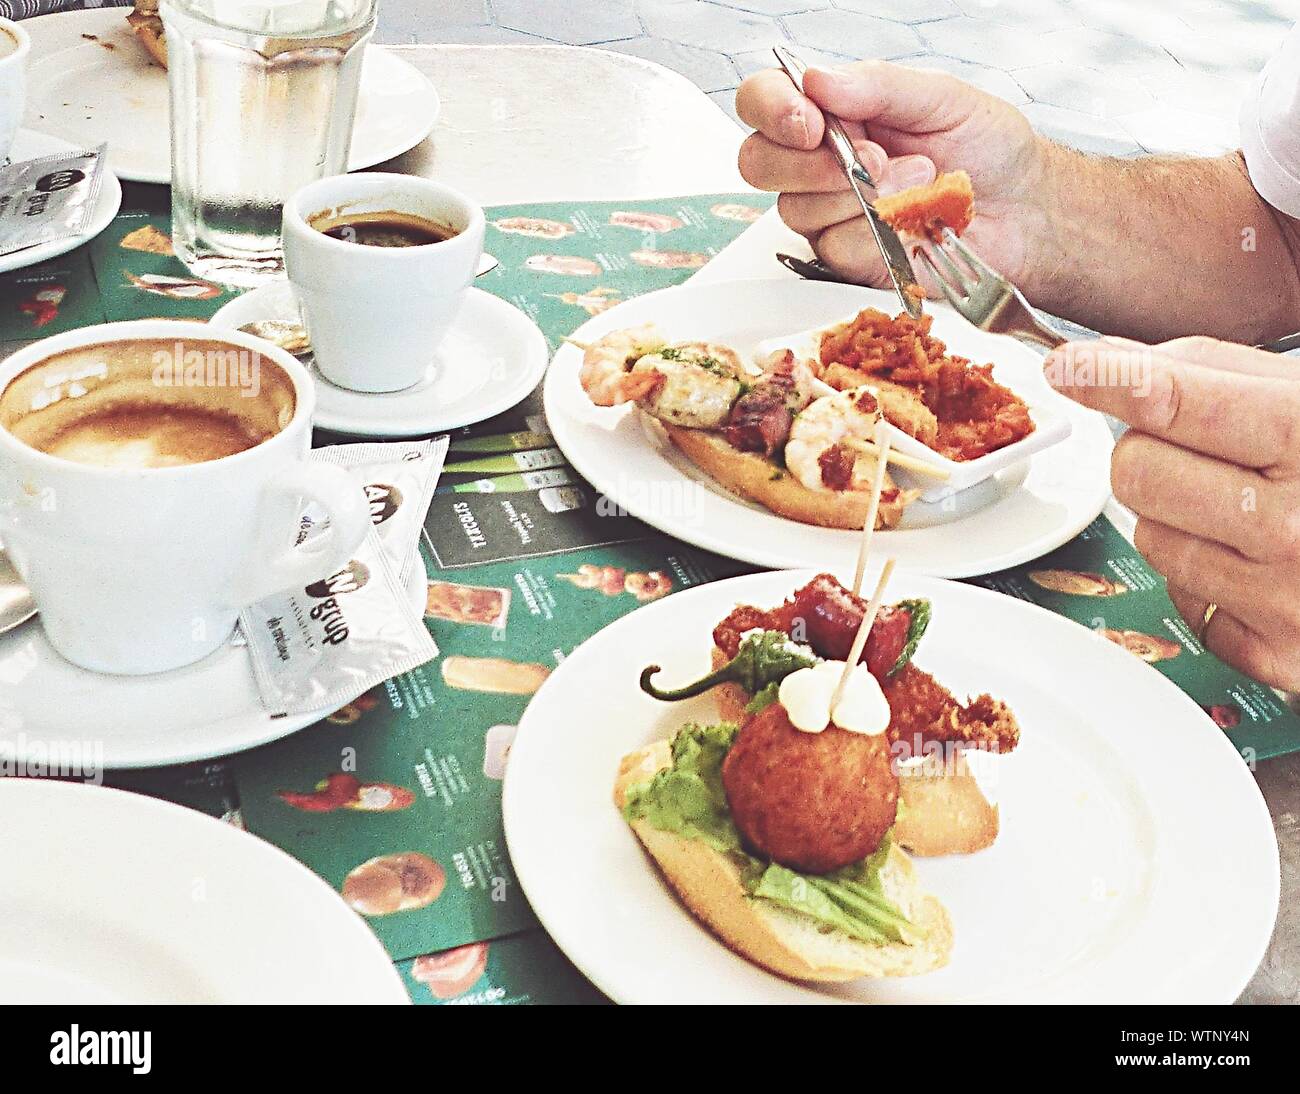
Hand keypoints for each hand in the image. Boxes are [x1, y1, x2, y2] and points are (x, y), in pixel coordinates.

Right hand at [735, 61, 1056, 295]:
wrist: (1027, 214)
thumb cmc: (990, 153)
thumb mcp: (943, 98)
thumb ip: (879, 85)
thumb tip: (818, 78)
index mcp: (836, 113)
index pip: (765, 102)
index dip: (772, 110)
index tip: (811, 120)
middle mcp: (821, 164)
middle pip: (759, 163)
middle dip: (812, 163)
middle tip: (872, 158)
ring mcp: (830, 216)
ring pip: (799, 210)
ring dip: (865, 197)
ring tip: (920, 184)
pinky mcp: (849, 260)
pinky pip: (838, 248)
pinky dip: (881, 235)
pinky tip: (916, 224)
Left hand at [1045, 336, 1299, 688]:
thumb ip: (1215, 370)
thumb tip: (1112, 362)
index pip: (1172, 401)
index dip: (1109, 377)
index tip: (1070, 368)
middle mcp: (1294, 522)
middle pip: (1135, 472)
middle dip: (1152, 451)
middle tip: (1202, 450)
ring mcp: (1284, 597)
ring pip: (1148, 537)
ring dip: (1177, 516)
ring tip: (1246, 506)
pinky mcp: (1275, 654)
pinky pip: (1184, 601)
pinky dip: (1209, 580)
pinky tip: (1263, 563)